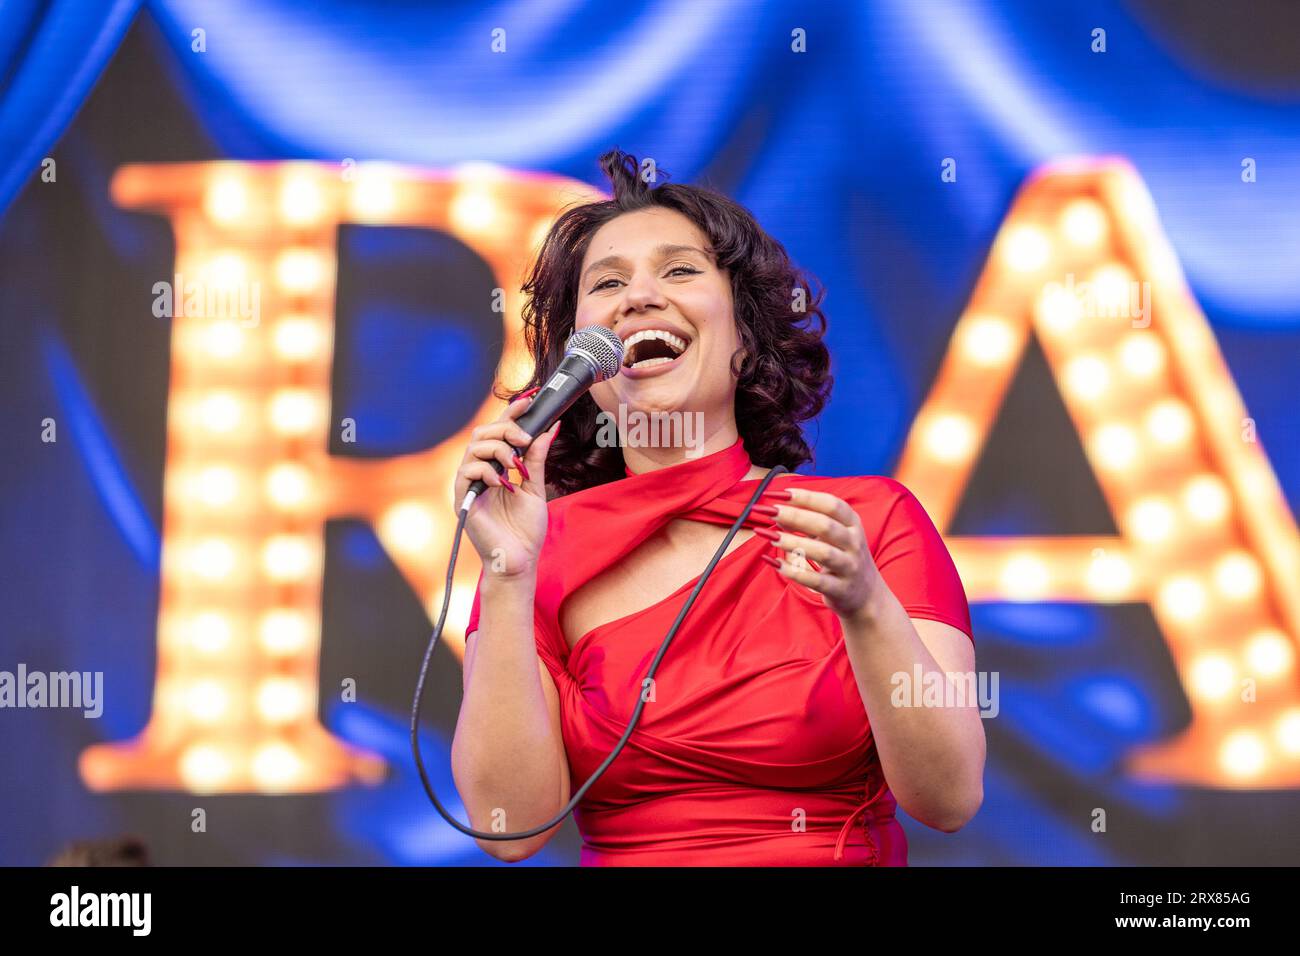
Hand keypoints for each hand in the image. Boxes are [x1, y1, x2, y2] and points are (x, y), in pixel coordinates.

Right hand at [453, 389, 559, 578]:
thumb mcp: (536, 486)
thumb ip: (537, 458)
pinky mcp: (462, 499)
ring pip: (474, 448)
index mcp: (497, 466)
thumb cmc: (525, 528)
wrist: (520, 559)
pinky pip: (467, 472)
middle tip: (524, 439)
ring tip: (516, 465)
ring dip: (499, 450)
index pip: (499, 431)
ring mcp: (469, 484)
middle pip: (482, 433)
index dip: (511, 412)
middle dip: (505, 429)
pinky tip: (503, 483)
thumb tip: (549, 428)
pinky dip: (487, 472)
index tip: (529, 400)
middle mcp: (480, 471)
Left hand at [754, 486, 883, 622]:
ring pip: (822, 552)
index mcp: (853, 524)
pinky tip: (776, 564)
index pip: (831, 504)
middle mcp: (854, 543)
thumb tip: (778, 514)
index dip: (806, 497)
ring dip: (794, 542)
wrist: (867, 595)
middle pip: (825, 525)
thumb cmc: (843, 558)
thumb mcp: (833, 537)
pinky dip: (794, 571)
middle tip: (770, 511)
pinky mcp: (840, 589)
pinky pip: (816, 580)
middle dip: (795, 516)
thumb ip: (809, 524)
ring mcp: (849, 567)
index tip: (780, 493)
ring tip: (771, 537)